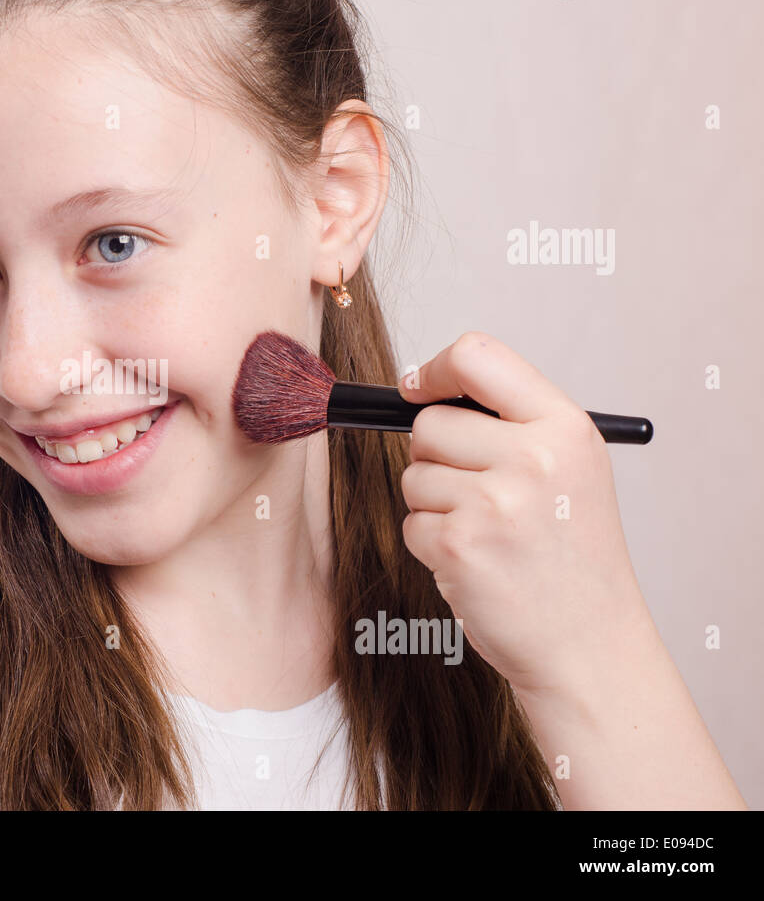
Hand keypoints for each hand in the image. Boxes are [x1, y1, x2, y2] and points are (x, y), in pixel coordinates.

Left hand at [397, 331, 653, 698]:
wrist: (589, 643)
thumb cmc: (571, 557)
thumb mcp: (571, 468)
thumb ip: (511, 421)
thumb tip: (420, 389)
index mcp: (565, 427)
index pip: (478, 357)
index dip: (433, 371)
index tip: (416, 389)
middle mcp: (534, 458)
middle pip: (429, 423)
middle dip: (433, 456)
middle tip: (475, 492)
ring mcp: (496, 502)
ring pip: (413, 475)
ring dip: (434, 505)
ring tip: (486, 533)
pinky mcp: (460, 545)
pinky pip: (411, 523)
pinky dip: (431, 545)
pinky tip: (476, 562)